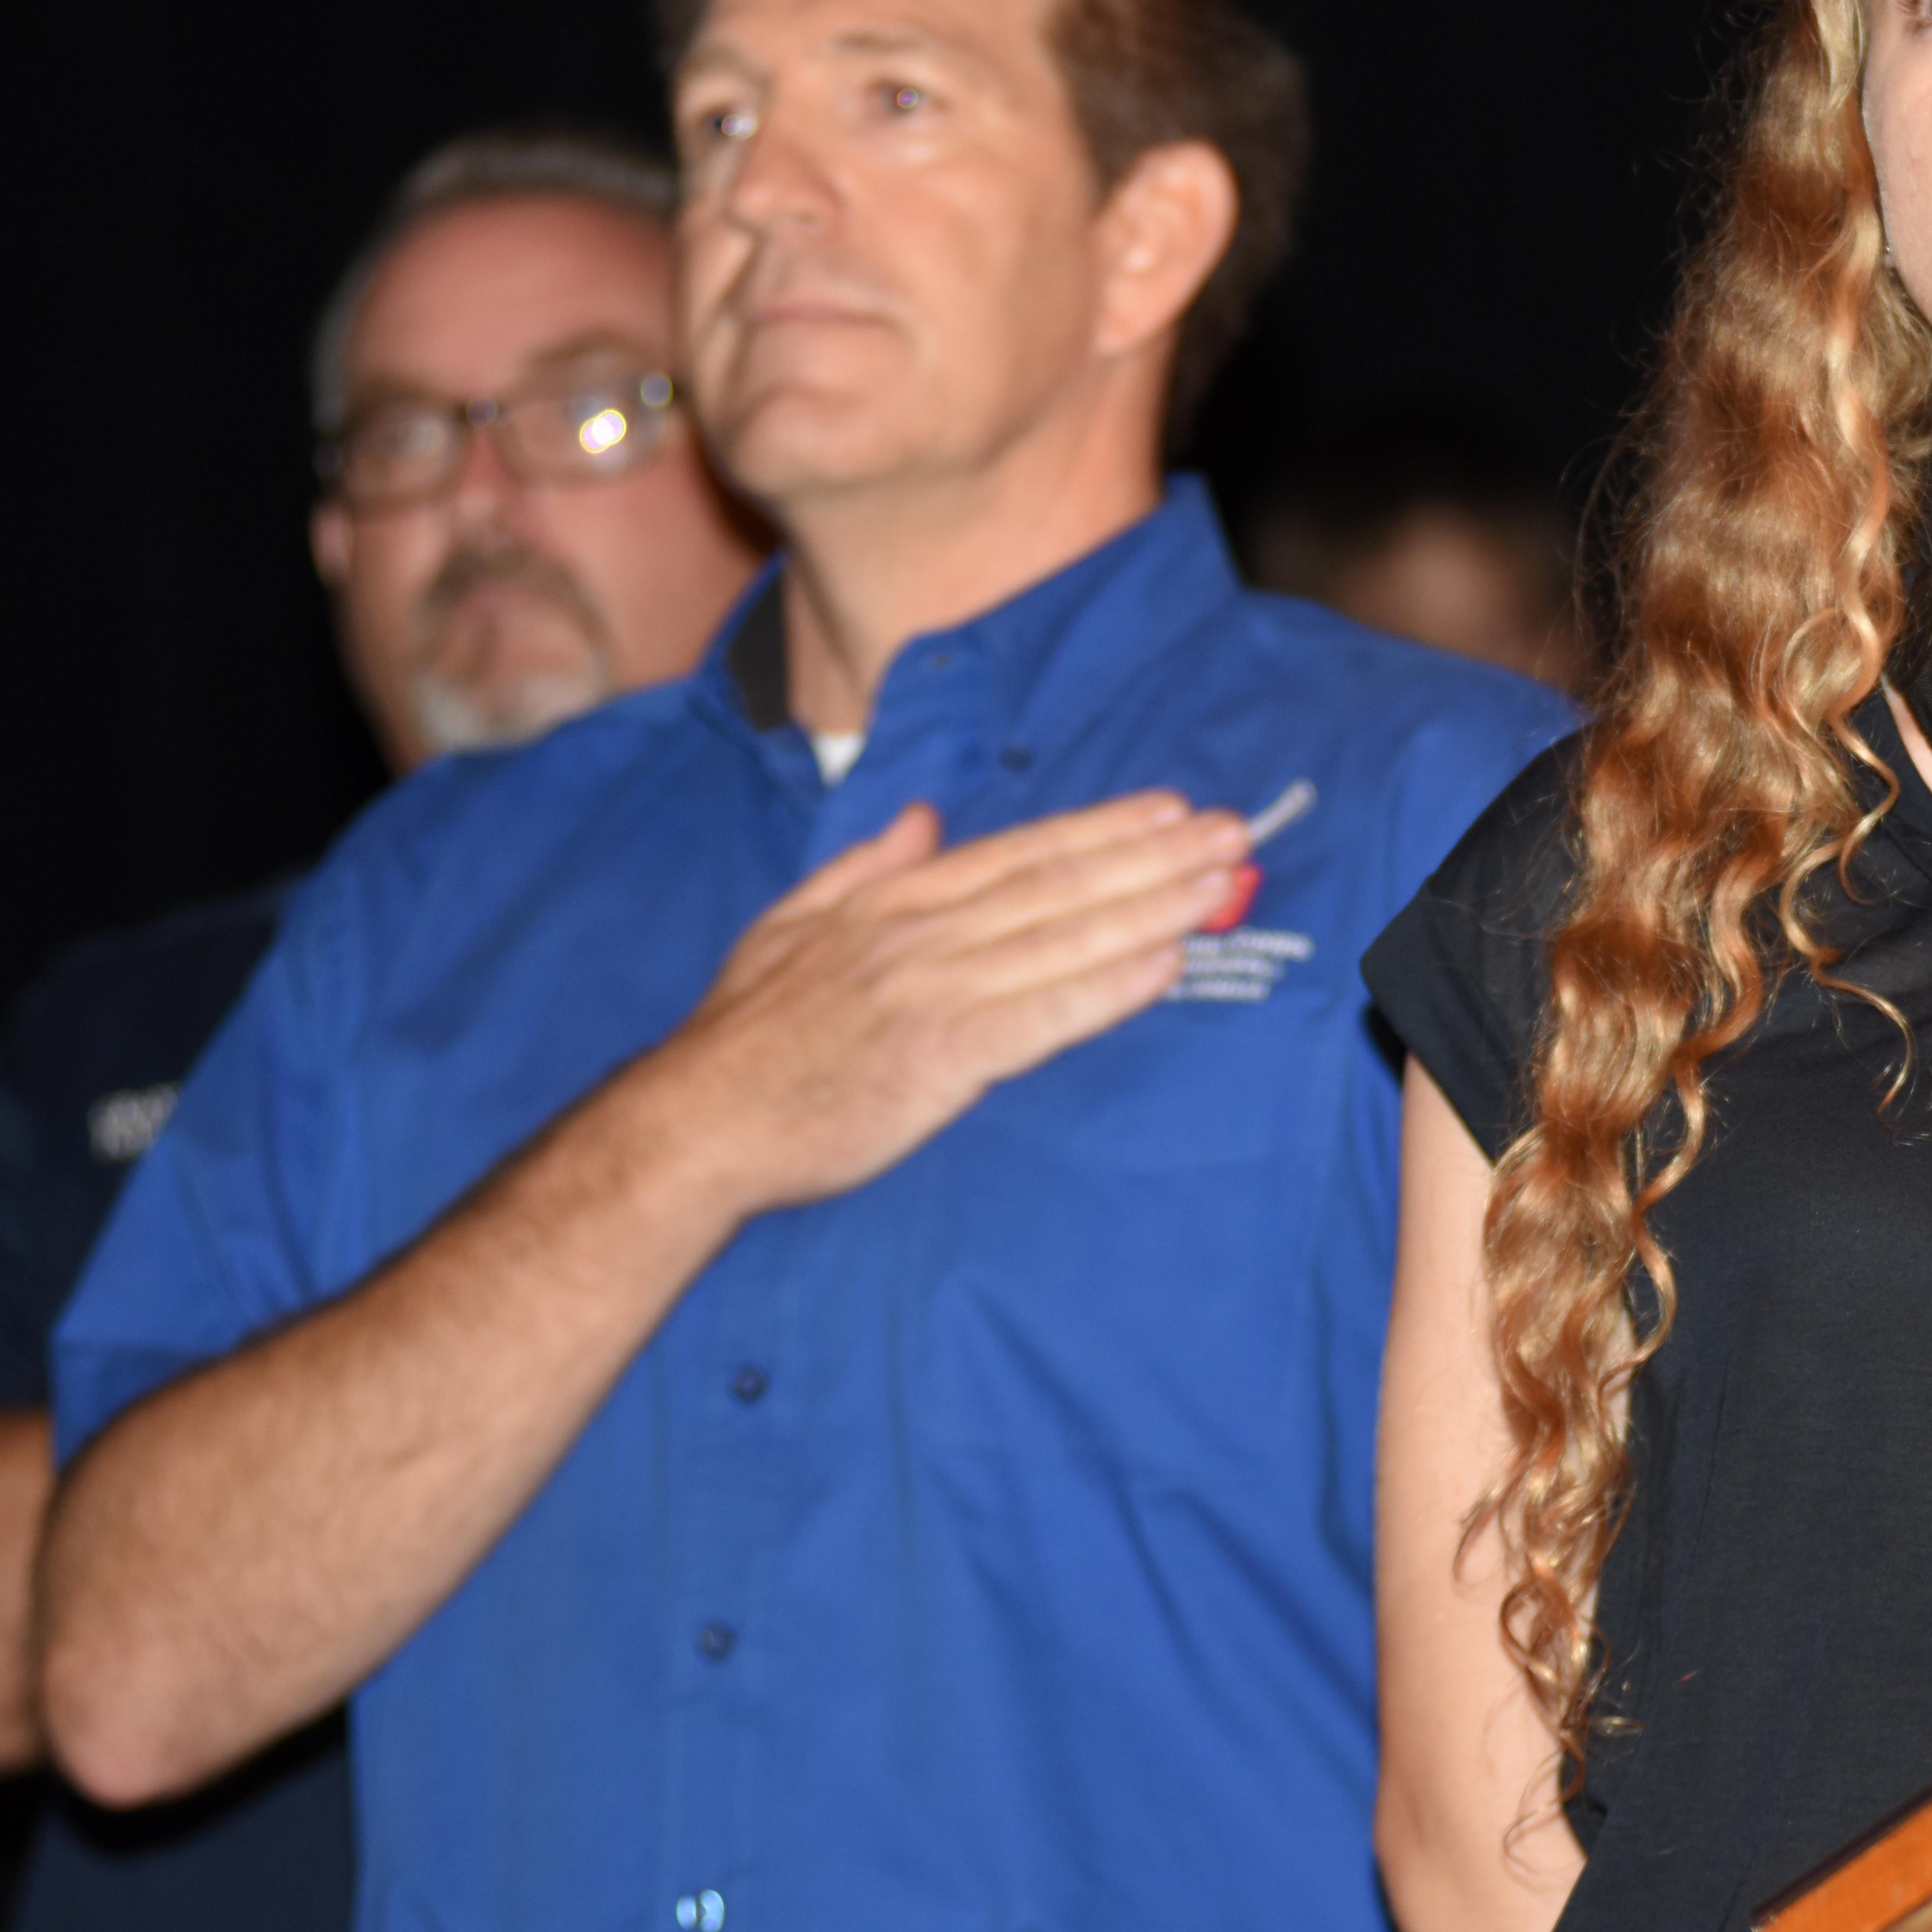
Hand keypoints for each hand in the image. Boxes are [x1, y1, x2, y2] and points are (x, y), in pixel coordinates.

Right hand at [634, 791, 1246, 1219]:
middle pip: (1059, 884)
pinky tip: (1165, 966)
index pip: (1019, 853)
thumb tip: (925, 820)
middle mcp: (921, 935)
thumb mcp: (790, 924)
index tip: (1170, 808)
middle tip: (1235, 833)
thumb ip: (865, 868)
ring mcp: (932, 994)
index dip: (1102, 828)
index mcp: (890, 902)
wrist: (696, 1123)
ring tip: (1222, 886)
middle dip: (1153, 856)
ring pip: (1063, 939)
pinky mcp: (938, 1060)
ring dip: (1152, 909)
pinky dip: (1107, 988)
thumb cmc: (744, 1037)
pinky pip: (1041, 1017)